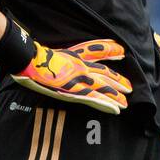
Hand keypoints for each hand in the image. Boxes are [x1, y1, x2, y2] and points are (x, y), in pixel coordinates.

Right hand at [11, 39, 132, 113]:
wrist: (29, 60)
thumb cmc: (36, 58)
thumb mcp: (50, 53)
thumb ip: (59, 56)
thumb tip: (58, 57)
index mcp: (75, 56)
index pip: (96, 51)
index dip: (109, 49)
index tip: (121, 50)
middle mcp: (81, 67)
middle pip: (104, 73)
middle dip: (118, 80)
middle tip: (130, 87)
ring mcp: (80, 79)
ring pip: (103, 87)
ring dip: (116, 94)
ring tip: (126, 102)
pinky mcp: (75, 91)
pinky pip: (95, 98)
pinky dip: (106, 104)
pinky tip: (116, 109)